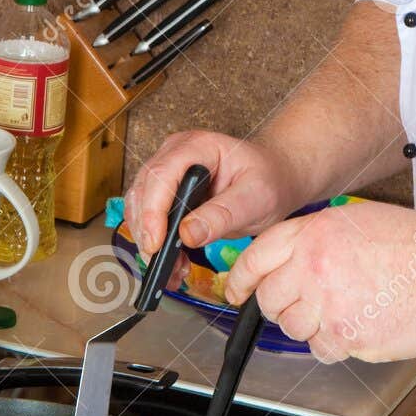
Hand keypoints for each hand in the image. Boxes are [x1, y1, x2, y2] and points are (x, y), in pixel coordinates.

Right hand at [125, 131, 304, 257]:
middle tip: (162, 263)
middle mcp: (175, 155)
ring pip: (140, 207)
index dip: (153, 210)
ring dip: (150, 241)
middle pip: (143, 191)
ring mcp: (169, 173)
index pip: (161, 174)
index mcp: (197, 146)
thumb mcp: (255, 198)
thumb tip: (187, 234)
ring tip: (174, 269)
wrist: (275, 180)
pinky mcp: (168, 193)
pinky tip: (175, 264)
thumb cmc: (268, 180)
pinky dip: (158, 244)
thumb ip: (223, 215)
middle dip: (147, 231)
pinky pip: (150, 218)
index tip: (156, 243)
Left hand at [223, 202, 415, 363]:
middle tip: (304, 306)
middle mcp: (313, 266)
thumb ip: (317, 239)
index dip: (241, 277)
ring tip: (343, 313)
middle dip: (280, 307)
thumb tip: (291, 261)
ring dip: (311, 327)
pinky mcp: (346, 335)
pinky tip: (359, 327)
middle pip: (269, 299)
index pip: (256, 256)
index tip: (237, 290)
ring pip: (292, 328)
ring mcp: (327, 303)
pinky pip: (321, 350)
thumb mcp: (357, 220)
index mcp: (313, 233)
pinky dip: (335, 345)